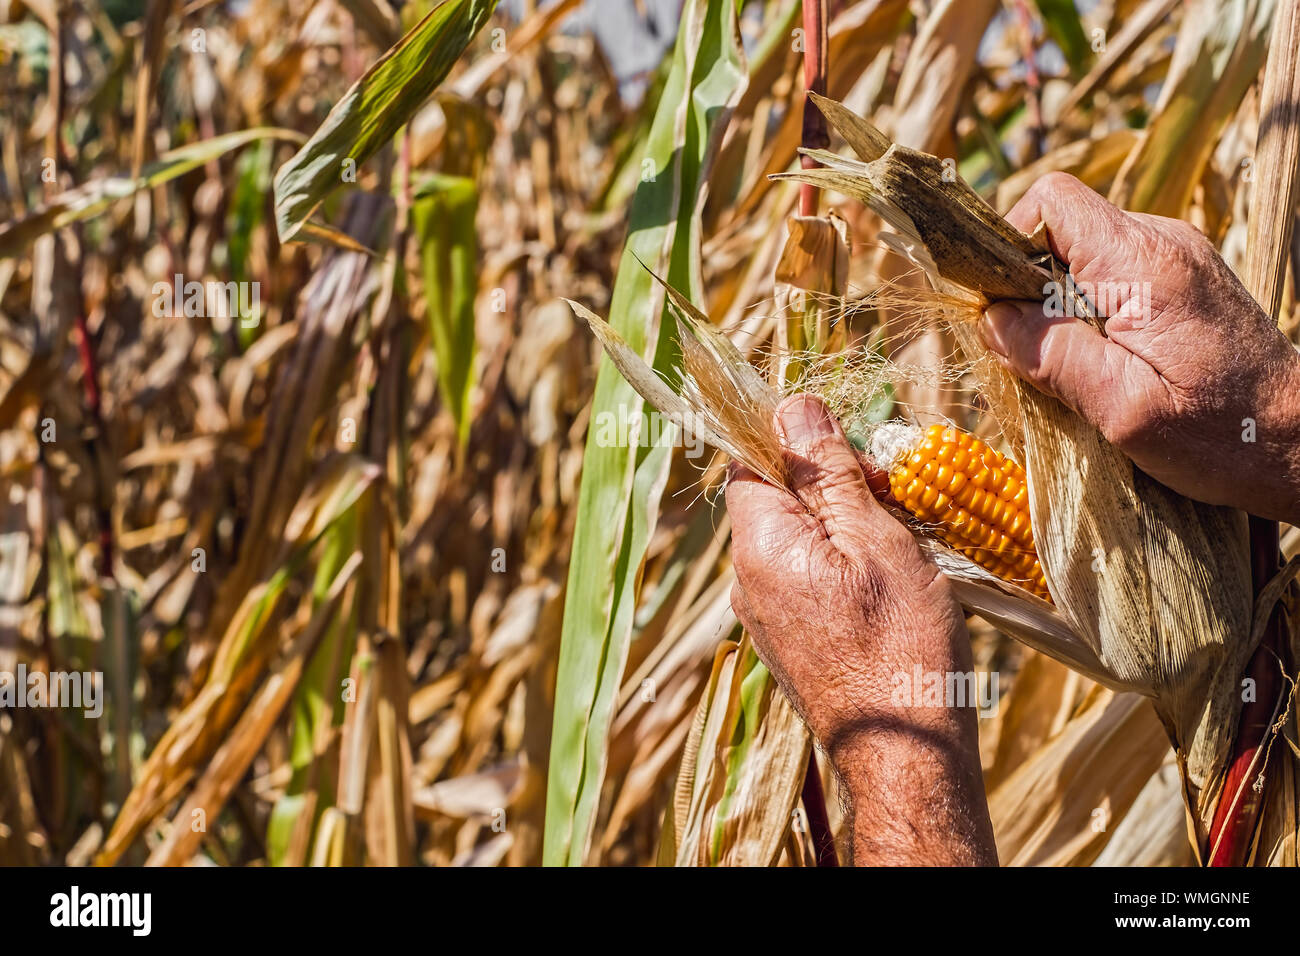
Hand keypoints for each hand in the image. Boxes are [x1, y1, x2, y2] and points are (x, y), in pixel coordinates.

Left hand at [726, 394, 996, 864]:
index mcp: (757, 544)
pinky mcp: (790, 642)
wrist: (905, 754)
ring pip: (799, 538)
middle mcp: (745, 579)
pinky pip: (808, 578)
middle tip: (897, 502)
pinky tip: (892, 585)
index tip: (860, 458)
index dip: (804, 443)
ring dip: (848, 527)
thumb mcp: (874, 538)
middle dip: (836, 486)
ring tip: (904, 546)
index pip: (752, 458)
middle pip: (777, 496)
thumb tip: (791, 406)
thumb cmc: (900, 643)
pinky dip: (846, 566)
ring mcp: (764, 616)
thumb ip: (828, 472)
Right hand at [981, 172, 1299, 522]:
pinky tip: (1101, 360)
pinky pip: (1107, 274)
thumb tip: (991, 320)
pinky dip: (1085, 312)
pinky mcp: (1180, 281)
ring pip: (1081, 253)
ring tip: (1073, 364)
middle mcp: (1163, 243)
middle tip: (1036, 351)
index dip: (1010, 243)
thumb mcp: (1124, 410)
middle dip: (1028, 284)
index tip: (1004, 308)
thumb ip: (1053, 358)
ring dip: (1056, 303)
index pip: (1053, 202)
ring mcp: (1175, 258)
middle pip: (1062, 226)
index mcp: (1145, 264)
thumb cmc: (1221, 435)